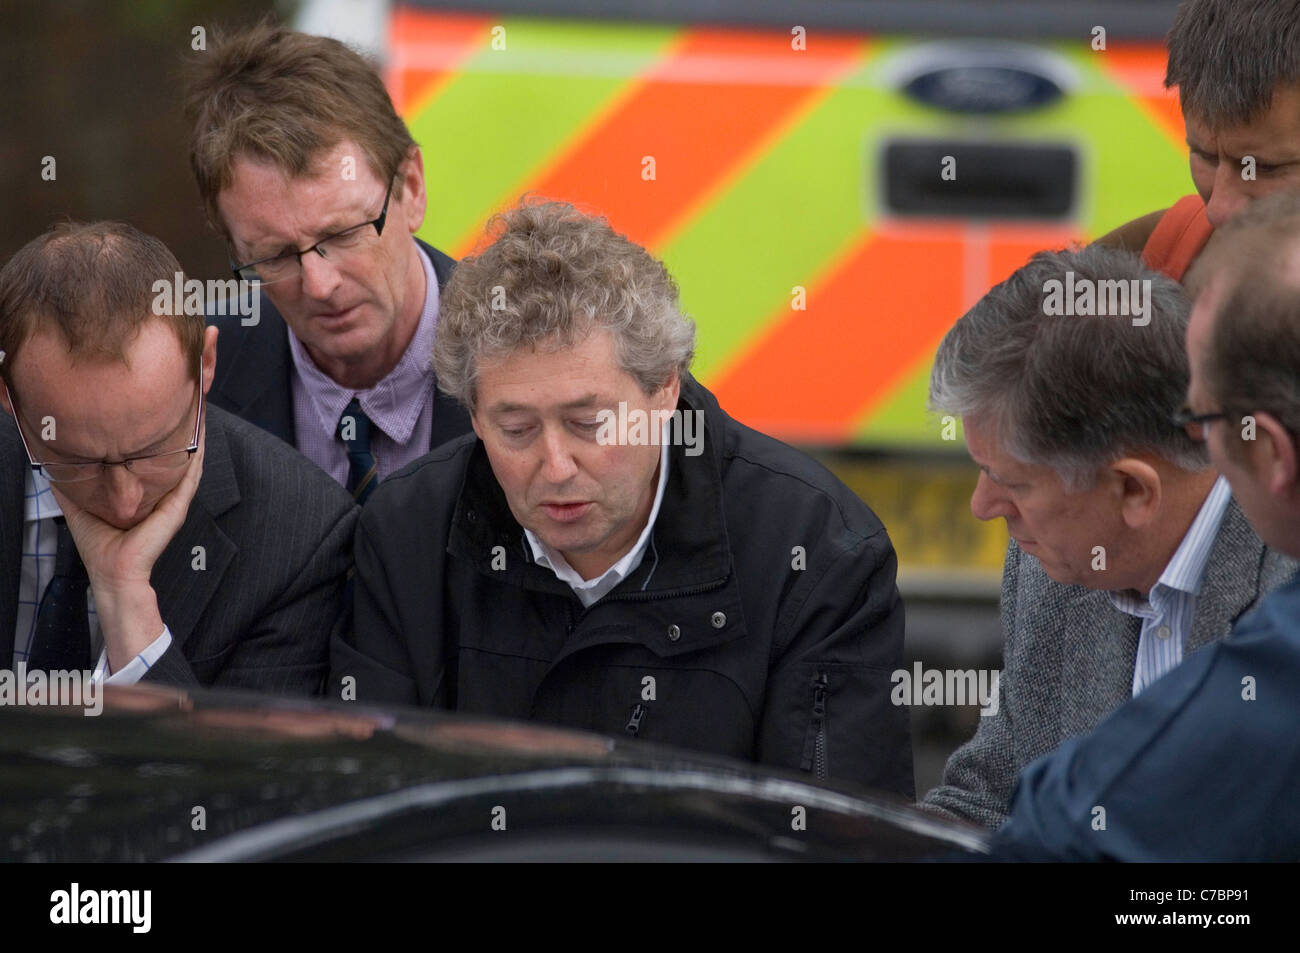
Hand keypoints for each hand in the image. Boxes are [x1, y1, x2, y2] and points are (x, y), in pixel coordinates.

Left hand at [49, 420, 205, 670]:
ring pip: (188, 460)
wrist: (113, 572)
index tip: (153, 413)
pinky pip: (191, 475)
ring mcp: (173, 499)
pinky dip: (196, 455)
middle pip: (174, 455)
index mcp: (143, 493)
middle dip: (178, 430)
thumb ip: (72, 483)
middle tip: (183, 401)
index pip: (153, 458)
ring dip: (194, 437)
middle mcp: (163, 493)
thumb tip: (52, 459)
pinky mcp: (177, 506)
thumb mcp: (79, 504)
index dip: (155, 436)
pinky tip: (199, 436)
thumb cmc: (100, 545)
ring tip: (198, 410)